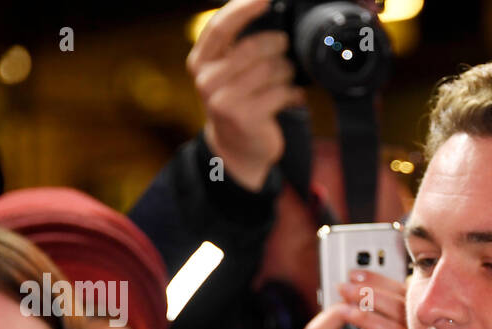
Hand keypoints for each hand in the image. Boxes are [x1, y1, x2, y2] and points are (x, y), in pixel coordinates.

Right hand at [187, 0, 305, 191]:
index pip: (220, 27)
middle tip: (284, 48)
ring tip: (285, 78)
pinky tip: (290, 97)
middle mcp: (207, 78)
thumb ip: (236, 47)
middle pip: (253, 47)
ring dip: (286, 71)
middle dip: (276, 45)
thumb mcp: (226, 73)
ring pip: (270, 69)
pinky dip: (291, 93)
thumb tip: (266, 16)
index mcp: (200, 61)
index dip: (242, 8)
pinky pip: (280, 92)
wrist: (235, 151)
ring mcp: (224, 99)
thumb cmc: (237, 103)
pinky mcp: (244, 116)